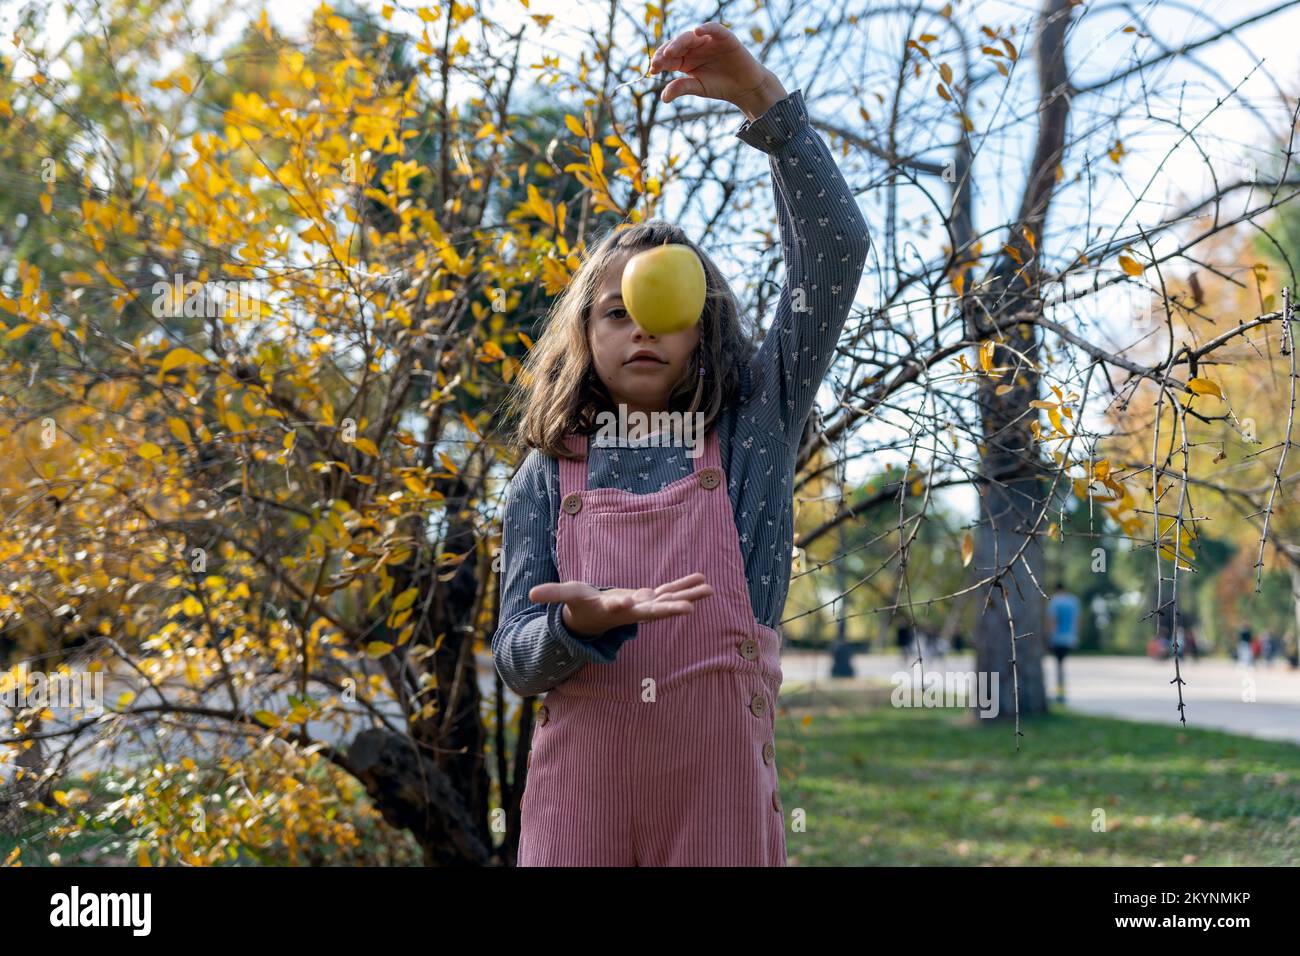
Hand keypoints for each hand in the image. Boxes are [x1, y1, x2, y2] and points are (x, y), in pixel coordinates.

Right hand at [529, 572, 713, 637]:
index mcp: (611, 610)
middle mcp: (632, 612)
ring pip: (668, 600)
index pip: (616, 608)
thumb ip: (552, 593)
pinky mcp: (649, 599)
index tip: (628, 601)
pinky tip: (702, 580)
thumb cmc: (579, 607)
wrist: (593, 618)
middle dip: (669, 608)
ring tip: (710, 589)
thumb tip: (531, 594)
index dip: (621, 605)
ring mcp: (643, 606)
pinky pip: (670, 591)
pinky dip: (684, 586)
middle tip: (688, 610)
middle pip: (651, 611)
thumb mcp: (567, 597)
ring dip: (687, 595)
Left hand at [648, 21, 786, 119]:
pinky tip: (697, 31)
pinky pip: (713, 28)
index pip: (668, 57)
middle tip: (658, 62)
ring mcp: (707, 40)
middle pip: (676, 45)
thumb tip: (663, 98)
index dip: (660, 62)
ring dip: (679, 42)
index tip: (652, 70)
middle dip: (666, 52)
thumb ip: (682, 88)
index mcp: (685, 59)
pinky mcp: (723, 37)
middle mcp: (694, 47)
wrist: (744, 87)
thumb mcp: (699, 88)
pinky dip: (706, 28)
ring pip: (690, 36)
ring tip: (670, 51)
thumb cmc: (720, 86)